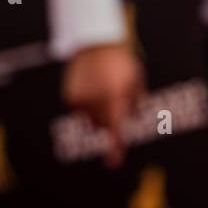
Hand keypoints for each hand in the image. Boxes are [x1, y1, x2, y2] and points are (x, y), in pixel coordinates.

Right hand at [62, 42, 144, 167]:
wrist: (95, 44)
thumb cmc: (120, 62)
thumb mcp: (135, 79)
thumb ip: (137, 100)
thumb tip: (136, 117)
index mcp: (114, 96)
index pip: (115, 127)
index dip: (115, 147)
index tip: (113, 162)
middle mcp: (95, 101)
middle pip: (104, 126)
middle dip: (111, 122)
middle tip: (116, 102)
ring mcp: (80, 100)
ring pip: (91, 122)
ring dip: (99, 116)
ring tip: (104, 93)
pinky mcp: (70, 98)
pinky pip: (81, 113)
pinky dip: (87, 108)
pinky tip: (92, 89)